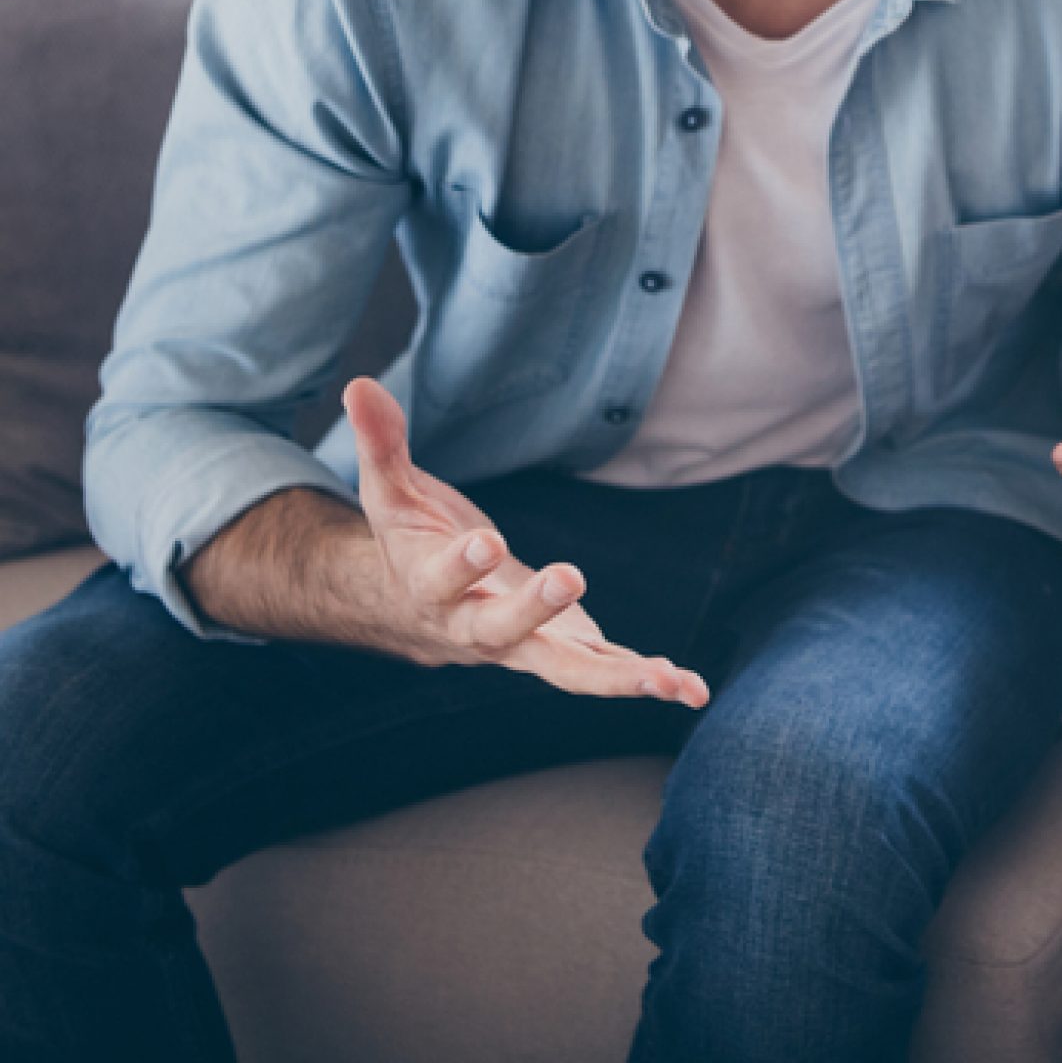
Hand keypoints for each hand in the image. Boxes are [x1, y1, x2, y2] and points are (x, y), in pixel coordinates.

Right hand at [344, 377, 705, 704]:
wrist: (414, 613)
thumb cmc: (407, 543)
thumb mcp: (391, 493)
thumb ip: (382, 444)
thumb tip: (358, 384)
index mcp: (429, 587)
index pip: (441, 577)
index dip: (460, 563)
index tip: (483, 541)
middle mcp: (474, 628)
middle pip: (502, 630)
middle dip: (535, 609)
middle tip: (571, 576)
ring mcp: (522, 646)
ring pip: (565, 669)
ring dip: (617, 678)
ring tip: (670, 680)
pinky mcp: (560, 648)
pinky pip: (603, 669)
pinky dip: (645, 680)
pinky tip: (692, 688)